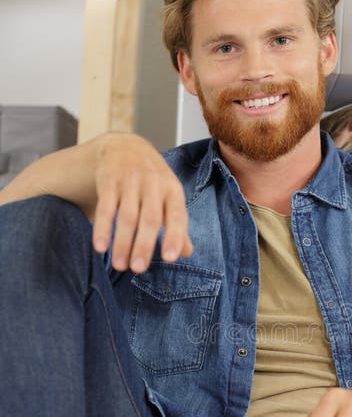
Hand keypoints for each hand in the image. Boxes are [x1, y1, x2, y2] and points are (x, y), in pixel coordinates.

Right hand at [91, 133, 193, 272]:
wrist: (125, 147)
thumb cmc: (152, 182)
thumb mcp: (169, 198)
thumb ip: (177, 225)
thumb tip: (186, 253)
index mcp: (173, 190)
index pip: (177, 216)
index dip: (174, 237)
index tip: (170, 259)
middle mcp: (154, 184)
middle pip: (150, 219)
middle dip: (143, 245)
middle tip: (137, 269)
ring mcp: (130, 181)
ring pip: (127, 216)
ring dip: (122, 243)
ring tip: (120, 266)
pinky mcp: (109, 180)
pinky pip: (106, 207)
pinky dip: (103, 228)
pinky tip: (100, 247)